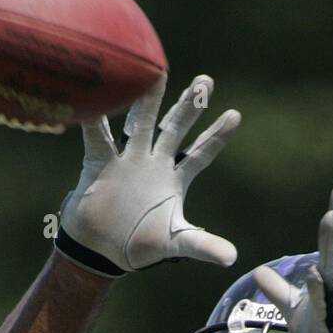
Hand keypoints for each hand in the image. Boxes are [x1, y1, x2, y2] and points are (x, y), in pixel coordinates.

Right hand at [55, 74, 240, 275]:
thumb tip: (232, 258)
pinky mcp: (100, 163)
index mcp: (173, 179)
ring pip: (139, 124)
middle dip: (189, 106)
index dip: (216, 136)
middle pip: (174, 128)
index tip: (236, 115)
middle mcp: (152, 163)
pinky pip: (97, 136)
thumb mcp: (174, 243)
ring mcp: (126, 160)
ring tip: (156, 74)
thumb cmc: (139, 245)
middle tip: (206, 80)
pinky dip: (96, 118)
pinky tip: (99, 94)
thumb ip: (202, 245)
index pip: (200, 153)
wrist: (101, 252)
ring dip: (147, 102)